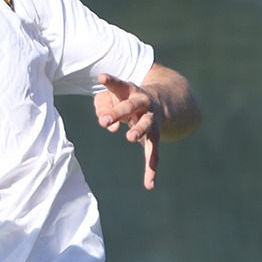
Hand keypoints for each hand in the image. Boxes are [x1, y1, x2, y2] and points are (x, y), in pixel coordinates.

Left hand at [95, 72, 160, 189]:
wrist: (161, 101)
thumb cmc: (127, 99)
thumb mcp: (113, 98)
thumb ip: (103, 107)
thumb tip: (108, 124)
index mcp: (131, 91)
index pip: (120, 85)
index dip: (110, 81)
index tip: (101, 78)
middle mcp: (144, 103)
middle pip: (131, 106)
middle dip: (118, 112)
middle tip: (105, 120)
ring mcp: (151, 119)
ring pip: (146, 126)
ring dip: (138, 131)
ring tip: (130, 137)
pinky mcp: (155, 135)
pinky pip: (153, 152)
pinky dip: (151, 167)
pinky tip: (149, 184)